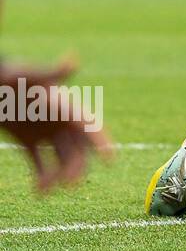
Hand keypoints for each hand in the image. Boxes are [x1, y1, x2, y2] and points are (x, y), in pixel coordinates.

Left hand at [0, 56, 113, 192]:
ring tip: (44, 190)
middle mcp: (60, 122)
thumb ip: (53, 72)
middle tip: (70, 184)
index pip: (90, 125)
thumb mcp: (30, 76)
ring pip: (61, 160)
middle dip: (77, 167)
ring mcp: (46, 133)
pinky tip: (38, 191)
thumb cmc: (10, 77)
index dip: (102, 141)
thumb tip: (74, 58)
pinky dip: (42, 179)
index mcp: (66, 106)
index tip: (112, 158)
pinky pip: (41, 165)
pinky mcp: (29, 142)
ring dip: (59, 177)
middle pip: (78, 149)